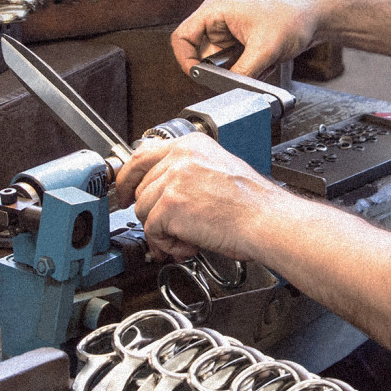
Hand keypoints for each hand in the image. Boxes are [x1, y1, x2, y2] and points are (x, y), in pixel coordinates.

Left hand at [114, 133, 283, 262]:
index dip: (128, 178)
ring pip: (143, 211)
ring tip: (187, 239)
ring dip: (162, 232)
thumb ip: (188, 174)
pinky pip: (152, 231)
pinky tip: (189, 244)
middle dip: (151, 214)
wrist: (266, 220)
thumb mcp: (218, 172)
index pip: (143, 156)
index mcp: (192, 145)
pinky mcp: (169, 205)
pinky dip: (167, 244)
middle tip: (168, 231)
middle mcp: (180, 157)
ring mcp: (173, 179)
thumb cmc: (253, 205)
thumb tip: (164, 192)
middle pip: (141, 189)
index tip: (124, 193)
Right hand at [171, 0, 322, 77]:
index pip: (182, 37)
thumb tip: (228, 89)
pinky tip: (267, 62)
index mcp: (215, 10)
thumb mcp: (264, 50)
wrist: (316, 15)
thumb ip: (242, 72)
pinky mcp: (242, 42)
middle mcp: (219, 19)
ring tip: (261, 63)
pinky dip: (250, 69)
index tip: (198, 77)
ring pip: (221, 63)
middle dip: (222, 70)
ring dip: (240, 70)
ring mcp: (230, 31)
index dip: (185, 61)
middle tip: (239, 73)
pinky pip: (236, 64)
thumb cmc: (293, 16)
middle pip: (202, 54)